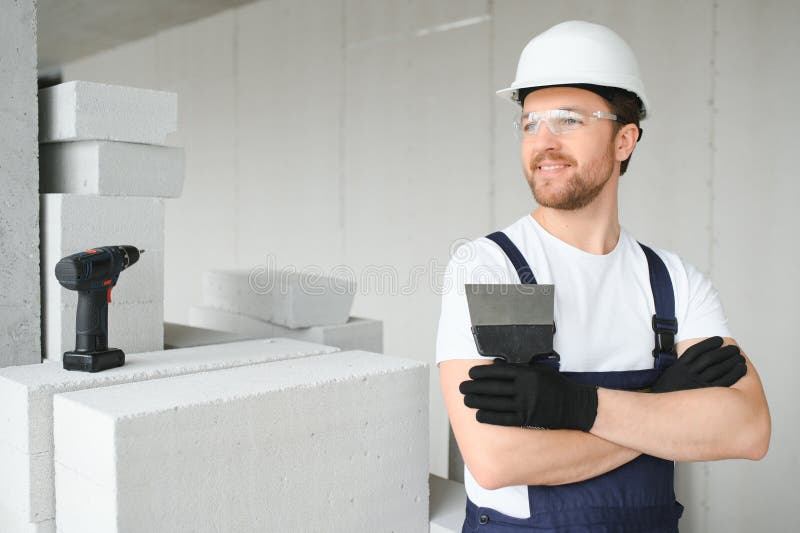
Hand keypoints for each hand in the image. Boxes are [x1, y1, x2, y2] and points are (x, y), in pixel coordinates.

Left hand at [459, 361, 597, 430]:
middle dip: (474, 388)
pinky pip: (503, 419)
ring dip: (477, 402)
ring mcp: (525, 405)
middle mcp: (524, 388)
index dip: (480, 373)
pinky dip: (489, 417)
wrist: (575, 406)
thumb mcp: (540, 371)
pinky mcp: (527, 419)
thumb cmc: (557, 386)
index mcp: (527, 374)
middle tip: (462, 388)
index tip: (470, 374)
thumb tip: (498, 365)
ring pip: (495, 403)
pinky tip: (479, 416)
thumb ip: (520, 368)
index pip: (497, 372)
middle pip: (492, 387)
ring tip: (466, 401)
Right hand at [650, 336, 746, 392]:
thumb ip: (681, 366)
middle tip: (734, 349)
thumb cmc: (667, 395)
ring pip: (718, 369)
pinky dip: (734, 374)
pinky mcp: (708, 396)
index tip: (719, 340)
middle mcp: (688, 374)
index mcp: (678, 367)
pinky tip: (741, 369)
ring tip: (740, 358)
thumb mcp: (669, 377)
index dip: (710, 344)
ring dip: (731, 361)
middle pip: (710, 358)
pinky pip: (725, 382)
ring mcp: (698, 385)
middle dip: (724, 352)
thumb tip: (694, 359)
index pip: (697, 351)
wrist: (662, 414)